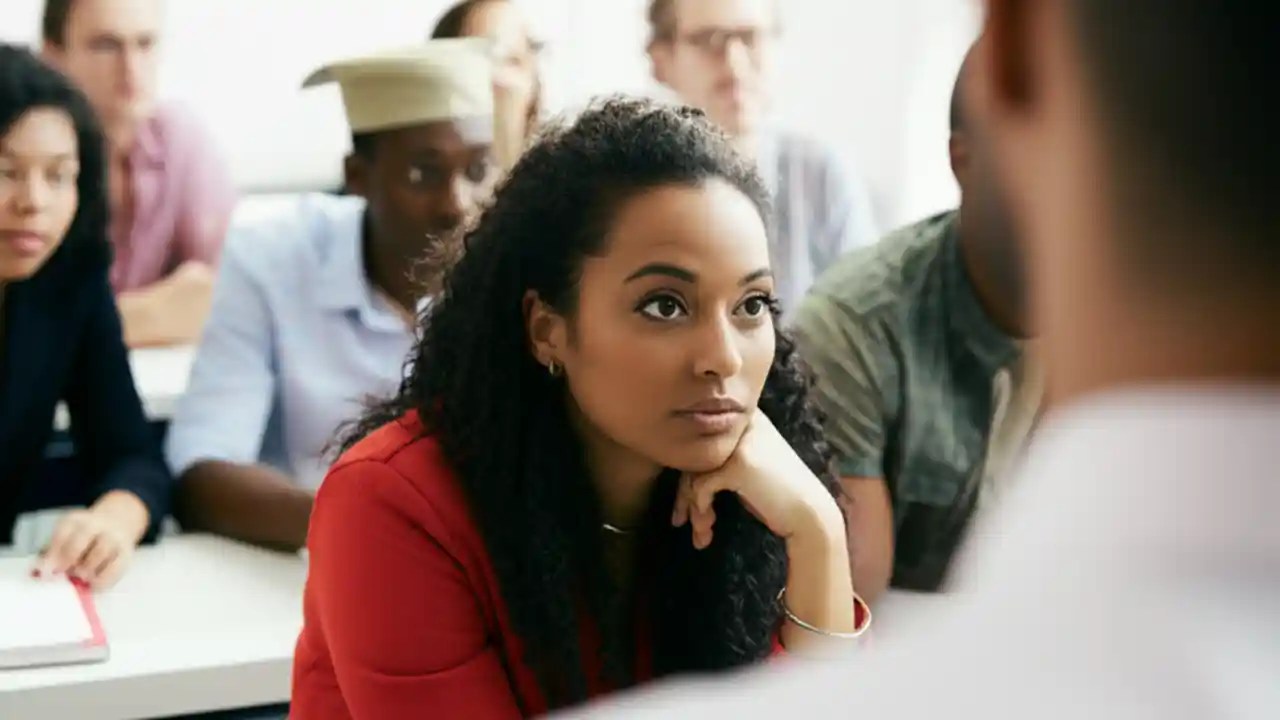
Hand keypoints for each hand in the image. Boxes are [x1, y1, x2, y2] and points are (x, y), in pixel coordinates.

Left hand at [33, 495, 145, 589]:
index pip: (63, 532)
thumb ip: (53, 554)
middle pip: (83, 536)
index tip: (48, 569)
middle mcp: (97, 524)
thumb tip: (42, 571)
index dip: (54, 552)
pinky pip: (116, 567)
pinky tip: (93, 585)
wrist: (117, 524)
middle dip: (70, 557)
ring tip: (80, 577)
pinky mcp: (125, 553)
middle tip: (64, 572)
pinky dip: (103, 579)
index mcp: (76, 520)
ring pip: (101, 551)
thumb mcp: (66, 537)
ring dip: (88, 568)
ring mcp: (114, 537)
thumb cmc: (83, 538)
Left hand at [671, 411, 841, 549]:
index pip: (700, 441)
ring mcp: (740, 443)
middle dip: (684, 494)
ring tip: (700, 533)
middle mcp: (741, 424)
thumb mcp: (746, 468)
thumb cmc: (777, 496)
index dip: (688, 474)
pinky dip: (700, 508)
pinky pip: (701, 485)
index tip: (684, 505)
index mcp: (744, 420)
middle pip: (693, 455)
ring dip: (693, 508)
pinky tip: (709, 527)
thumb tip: (679, 474)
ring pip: (693, 472)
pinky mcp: (738, 464)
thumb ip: (718, 459)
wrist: (810, 516)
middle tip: (681, 521)